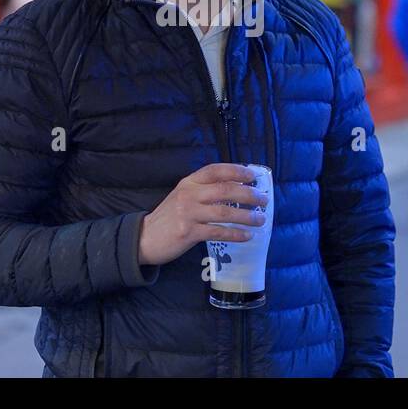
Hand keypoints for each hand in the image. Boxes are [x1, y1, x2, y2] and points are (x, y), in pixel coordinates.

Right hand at [137, 164, 267, 266]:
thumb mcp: (183, 197)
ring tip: (260, 219)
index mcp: (188, 182)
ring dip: (246, 216)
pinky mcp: (188, 232)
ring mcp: (188, 213)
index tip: (253, 176)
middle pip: (224, 190)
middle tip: (263, 200)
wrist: (145, 238)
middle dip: (248, 194)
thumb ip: (203, 192)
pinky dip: (235, 233)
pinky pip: (218, 231)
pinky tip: (246, 236)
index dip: (236, 171)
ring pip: (224, 211)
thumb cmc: (169, 217)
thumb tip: (236, 191)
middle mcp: (188, 195)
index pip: (215, 170)